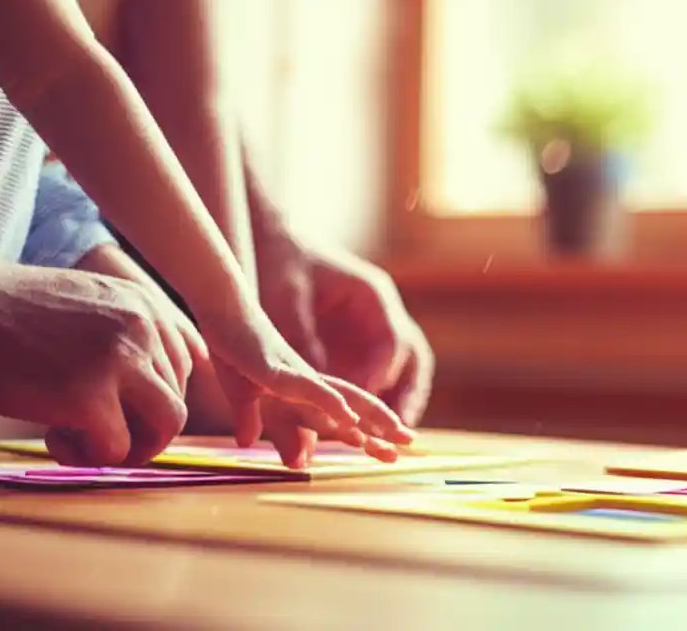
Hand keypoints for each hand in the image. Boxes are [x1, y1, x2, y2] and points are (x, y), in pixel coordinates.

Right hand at [0, 255, 194, 466]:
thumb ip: (125, 332)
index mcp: (144, 303)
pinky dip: (87, 458)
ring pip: (167, 427)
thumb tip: (159, 384)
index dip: (150, 397)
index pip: (186, 366)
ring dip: (127, 447)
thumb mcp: (85, 302)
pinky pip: (117, 451)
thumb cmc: (4, 309)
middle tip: (91, 429)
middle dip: (140, 427)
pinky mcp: (90, 398)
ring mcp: (121, 361)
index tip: (112, 402)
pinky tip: (52, 437)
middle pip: (178, 399)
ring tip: (79, 440)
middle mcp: (144, 326)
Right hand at [71, 245, 415, 462]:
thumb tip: (258, 445)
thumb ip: (252, 418)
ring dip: (370, 416)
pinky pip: (311, 388)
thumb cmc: (232, 346)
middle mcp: (309, 377)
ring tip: (396, 433)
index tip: (390, 452)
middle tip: (411, 443)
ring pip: (342, 396)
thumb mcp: (241, 394)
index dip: (366, 432)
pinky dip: (331, 404)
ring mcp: (297, 372)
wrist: (220, 307)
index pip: (343, 412)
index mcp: (306, 384)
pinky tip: (348, 418)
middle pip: (354, 402)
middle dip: (382, 425)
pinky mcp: (276, 368)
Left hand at [259, 238, 434, 426]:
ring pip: (403, 374)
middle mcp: (382, 316)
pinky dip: (374, 405)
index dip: (380, 376)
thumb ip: (299, 341)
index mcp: (373, 295)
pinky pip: (378, 381)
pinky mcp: (360, 348)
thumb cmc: (281, 264)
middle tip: (400, 433)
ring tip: (390, 443)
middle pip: (412, 361)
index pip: (392, 342)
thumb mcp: (286, 298)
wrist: (274, 244)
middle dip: (407, 398)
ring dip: (398, 406)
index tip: (364, 403)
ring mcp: (375, 333)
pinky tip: (363, 434)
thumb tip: (311, 388)